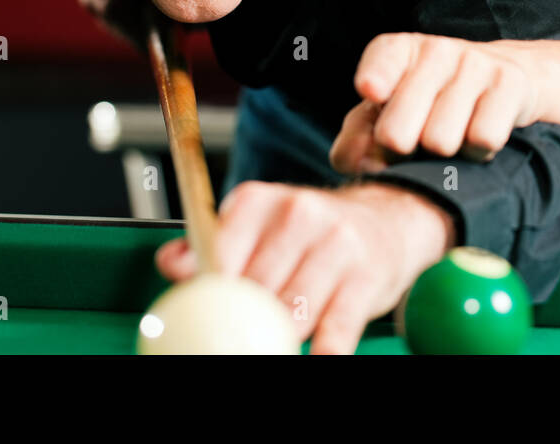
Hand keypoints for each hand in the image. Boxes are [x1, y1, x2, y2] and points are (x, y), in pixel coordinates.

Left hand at [155, 181, 455, 353]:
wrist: (388, 219)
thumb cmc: (312, 232)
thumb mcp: (260, 224)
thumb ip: (214, 244)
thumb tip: (172, 264)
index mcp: (259, 200)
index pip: (216, 257)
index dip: (211, 294)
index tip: (207, 317)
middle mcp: (298, 213)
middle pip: (251, 291)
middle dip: (244, 320)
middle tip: (239, 333)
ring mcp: (336, 245)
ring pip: (289, 314)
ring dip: (278, 337)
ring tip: (276, 338)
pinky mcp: (366, 279)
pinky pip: (335, 331)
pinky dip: (322, 354)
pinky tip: (315, 358)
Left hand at [330, 33, 540, 174]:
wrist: (505, 81)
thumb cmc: (429, 106)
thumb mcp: (384, 115)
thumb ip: (355, 142)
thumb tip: (370, 165)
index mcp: (396, 51)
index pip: (377, 66)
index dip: (374, 82)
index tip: (372, 93)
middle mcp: (435, 50)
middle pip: (396, 133)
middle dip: (400, 152)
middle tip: (413, 144)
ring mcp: (474, 63)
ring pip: (440, 142)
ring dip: (443, 154)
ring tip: (449, 136)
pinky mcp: (509, 83)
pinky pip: (483, 140)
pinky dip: (477, 152)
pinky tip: (475, 136)